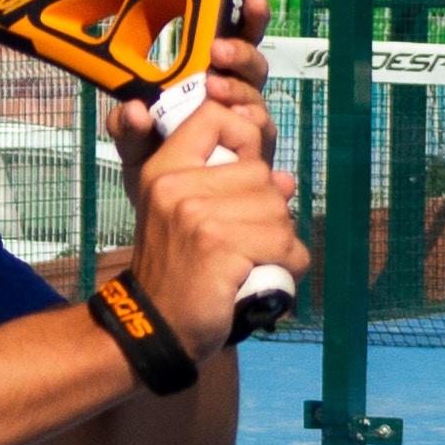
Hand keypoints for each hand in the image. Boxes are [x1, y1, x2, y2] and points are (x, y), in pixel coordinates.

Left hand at [108, 0, 271, 207]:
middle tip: (218, 52)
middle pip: (253, 68)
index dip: (248, 20)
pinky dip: (254, 133)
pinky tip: (243, 129)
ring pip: (257, 101)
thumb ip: (127, 130)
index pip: (233, 45)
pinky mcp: (257, 160)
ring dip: (241, 94)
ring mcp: (249, 131)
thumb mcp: (134, 149)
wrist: (171, 223)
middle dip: (240, 55)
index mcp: (209, 85)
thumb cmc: (157, 173)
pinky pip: (261, 140)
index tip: (252, 0)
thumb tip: (131, 111)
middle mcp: (236, 102)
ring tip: (219, 93)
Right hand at [122, 70, 306, 356]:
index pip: (216, 117)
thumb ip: (232, 189)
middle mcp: (176, 185)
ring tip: (255, 261)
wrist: (156, 327)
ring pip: (277, 209)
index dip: (245, 139)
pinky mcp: (219, 246)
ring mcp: (196, 215)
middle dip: (268, 211)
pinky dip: (288, 265)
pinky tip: (268, 277)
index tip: (243, 176)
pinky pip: (283, 244)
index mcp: (165, 169)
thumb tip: (287, 180)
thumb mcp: (189, 217)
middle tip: (246, 242)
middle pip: (261, 172)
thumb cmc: (179, 272)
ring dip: (280, 241)